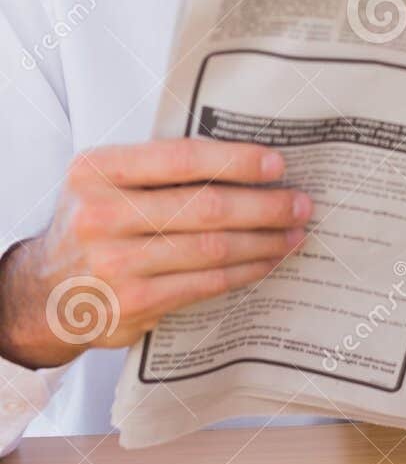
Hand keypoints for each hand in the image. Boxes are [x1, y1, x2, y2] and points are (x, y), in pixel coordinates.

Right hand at [0, 139, 312, 368]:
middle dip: (264, 205)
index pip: (181, 158)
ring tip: (293, 233)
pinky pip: (204, 285)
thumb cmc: (93, 223)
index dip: (236, 160)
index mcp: (98, 171)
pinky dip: (244, 271)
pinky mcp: (133, 305)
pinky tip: (265, 261)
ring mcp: (116, 265)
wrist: (45, 291)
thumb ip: (158, 168)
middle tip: (300, 203)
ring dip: (263, 241)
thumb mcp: (106, 181)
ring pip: (211, 249)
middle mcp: (102, 216)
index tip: (276, 165)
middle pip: (205, 207)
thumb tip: (244, 159)